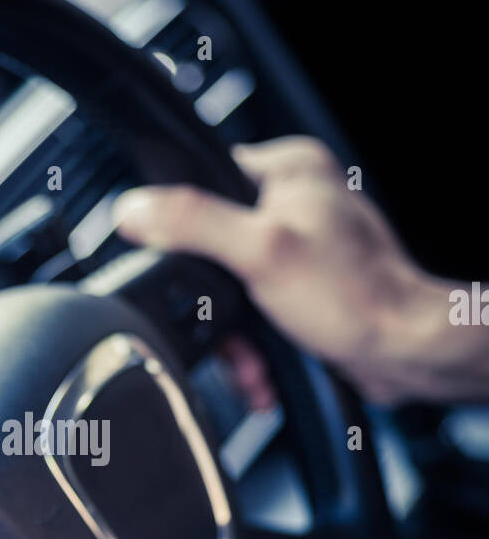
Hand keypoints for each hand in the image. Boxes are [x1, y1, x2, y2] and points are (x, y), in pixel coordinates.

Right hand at [114, 137, 483, 404]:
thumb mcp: (259, 251)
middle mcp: (296, 200)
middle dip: (215, 306)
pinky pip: (257, 312)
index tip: (190, 269)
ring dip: (235, 337)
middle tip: (229, 331)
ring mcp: (302, 245)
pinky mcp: (306, 288)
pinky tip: (262, 369)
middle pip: (214, 245)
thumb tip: (133, 209)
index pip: (205, 178)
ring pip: (234, 288)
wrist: (405, 354)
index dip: (185, 228)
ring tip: (249, 364)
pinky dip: (255, 346)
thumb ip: (192, 223)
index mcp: (289, 169)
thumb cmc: (356, 298)